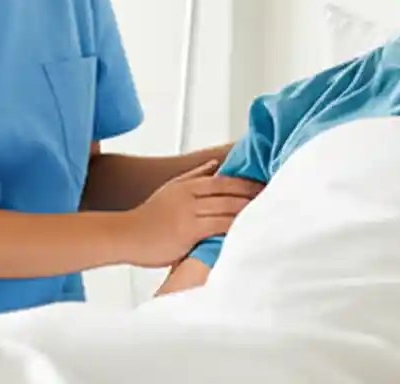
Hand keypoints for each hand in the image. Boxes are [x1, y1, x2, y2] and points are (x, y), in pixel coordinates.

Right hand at [123, 160, 263, 267]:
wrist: (126, 235)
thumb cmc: (148, 217)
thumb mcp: (170, 189)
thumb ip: (194, 176)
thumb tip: (215, 164)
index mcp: (188, 185)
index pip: (224, 180)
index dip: (246, 183)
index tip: (264, 186)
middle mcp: (190, 196)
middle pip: (229, 193)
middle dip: (252, 196)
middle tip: (274, 199)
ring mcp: (189, 214)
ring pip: (226, 209)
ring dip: (248, 211)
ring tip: (267, 214)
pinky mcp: (188, 232)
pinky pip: (217, 228)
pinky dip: (234, 228)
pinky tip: (247, 231)